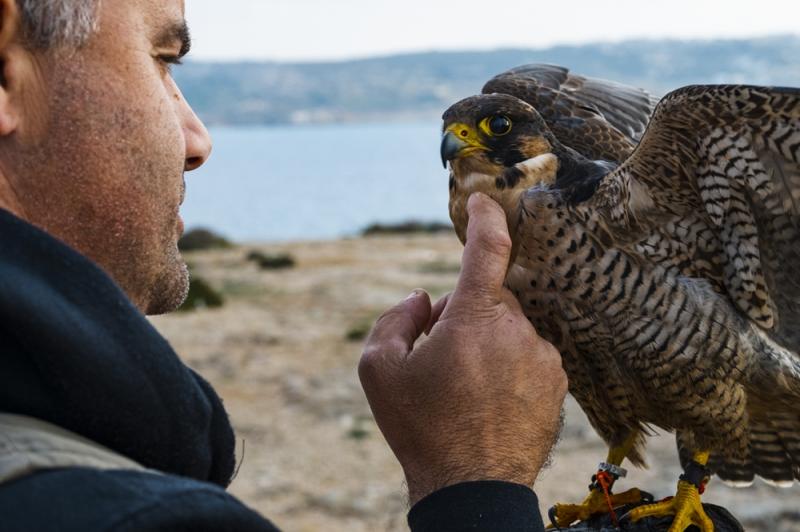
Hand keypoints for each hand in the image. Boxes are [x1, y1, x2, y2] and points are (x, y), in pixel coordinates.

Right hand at [358, 192, 567, 505]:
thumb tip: (424, 298)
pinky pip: (529, 354)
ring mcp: (543, 356)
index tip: (482, 202)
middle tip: (442, 355)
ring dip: (488, 342)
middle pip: (490, 297)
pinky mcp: (557, 382)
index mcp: (475, 317)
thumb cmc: (421, 428)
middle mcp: (517, 329)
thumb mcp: (380, 370)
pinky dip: (510, 364)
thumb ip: (396, 318)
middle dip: (466, 313)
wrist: (472, 487)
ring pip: (510, 327)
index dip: (484, 217)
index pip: (487, 247)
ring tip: (467, 388)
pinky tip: (491, 399)